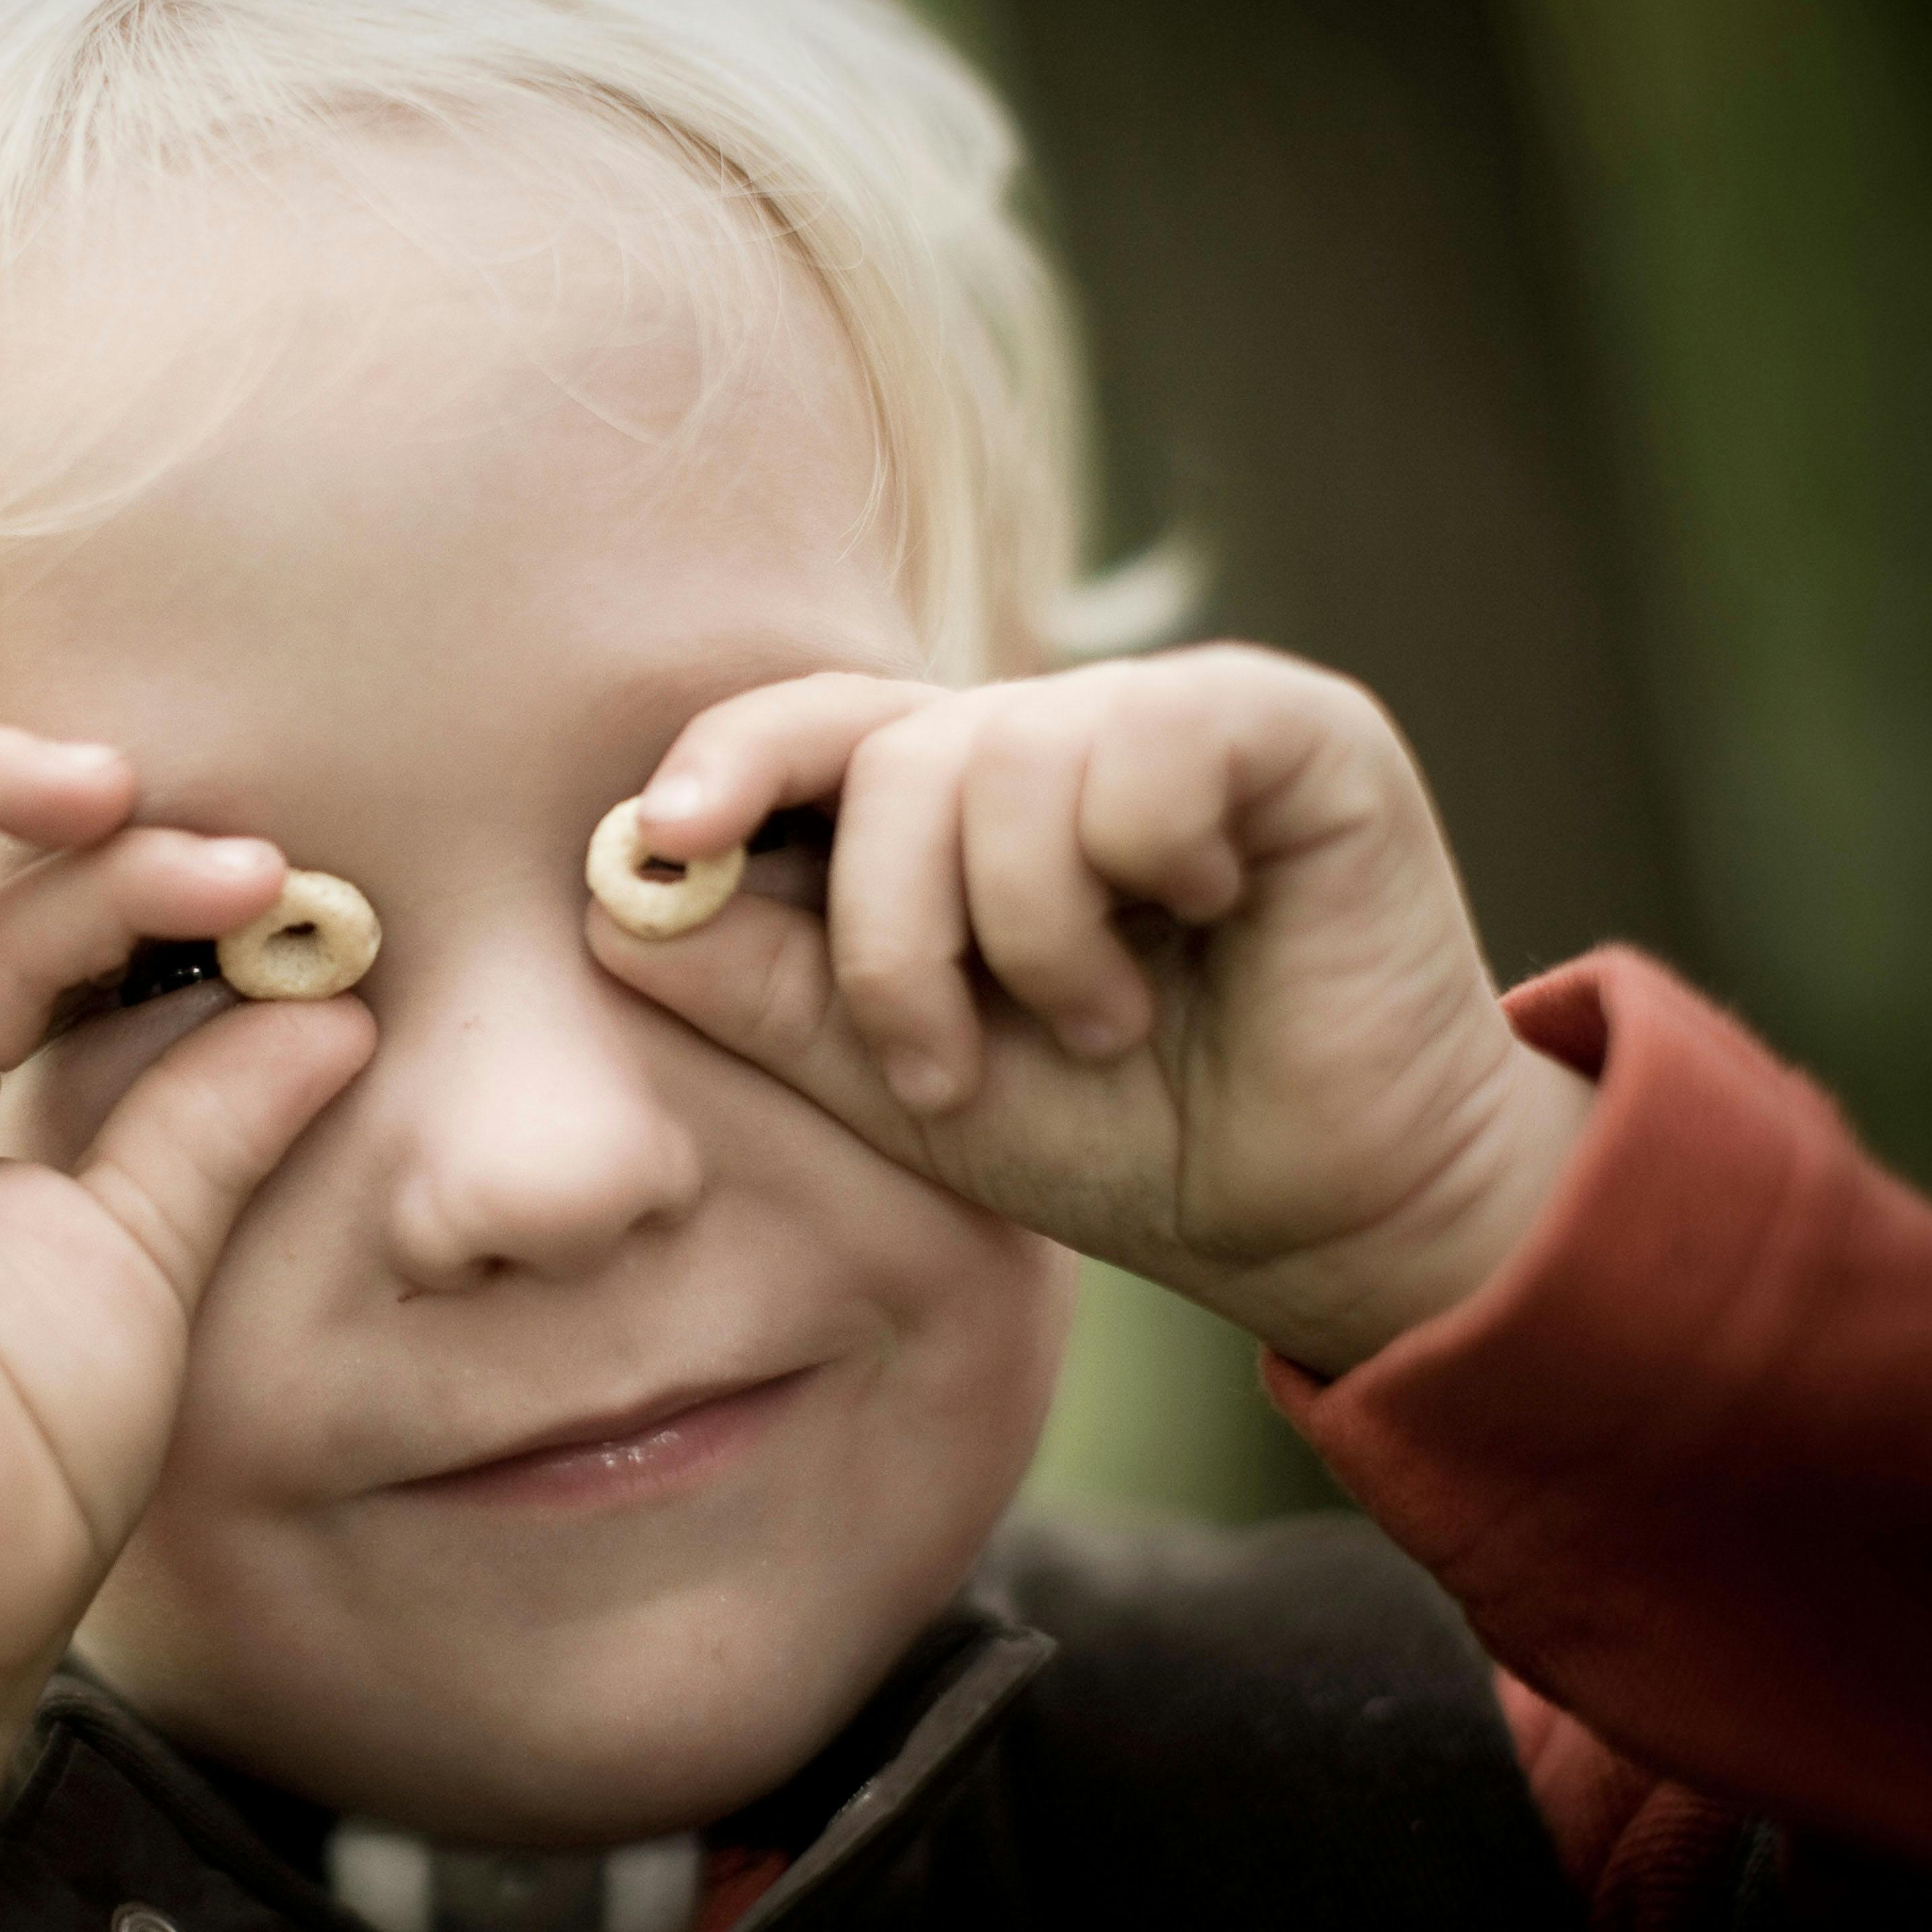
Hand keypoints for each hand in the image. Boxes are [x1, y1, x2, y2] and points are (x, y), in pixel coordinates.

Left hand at [590, 644, 1591, 1371]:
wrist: (1313, 1215)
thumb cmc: (1117, 1142)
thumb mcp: (901, 1083)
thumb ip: (766, 992)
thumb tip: (618, 904)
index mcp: (949, 807)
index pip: (806, 731)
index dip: (723, 764)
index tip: (664, 838)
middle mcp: (1046, 737)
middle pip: (887, 754)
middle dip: (886, 936)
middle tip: (945, 1068)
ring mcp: (1164, 716)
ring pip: (1005, 754)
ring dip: (1029, 935)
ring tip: (1101, 1023)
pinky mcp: (1286, 723)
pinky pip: (1149, 739)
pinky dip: (1148, 864)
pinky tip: (1202, 925)